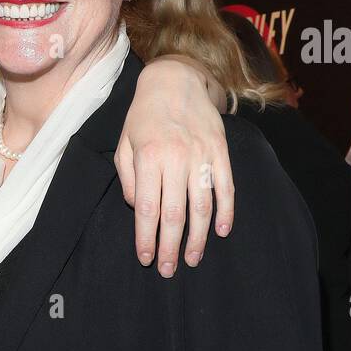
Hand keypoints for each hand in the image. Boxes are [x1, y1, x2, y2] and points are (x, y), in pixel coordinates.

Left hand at [118, 57, 232, 276]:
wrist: (175, 81)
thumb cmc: (143, 117)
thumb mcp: (124, 143)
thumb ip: (128, 179)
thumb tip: (140, 209)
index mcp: (148, 157)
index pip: (147, 209)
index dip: (146, 238)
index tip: (146, 258)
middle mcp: (176, 157)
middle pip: (174, 214)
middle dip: (170, 247)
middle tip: (168, 269)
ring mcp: (201, 154)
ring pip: (201, 206)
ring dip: (198, 237)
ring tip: (192, 259)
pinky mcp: (220, 151)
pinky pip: (225, 187)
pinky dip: (226, 211)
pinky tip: (221, 231)